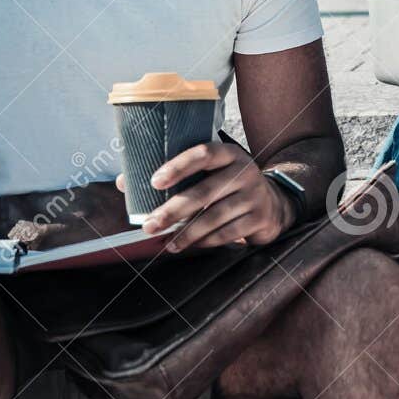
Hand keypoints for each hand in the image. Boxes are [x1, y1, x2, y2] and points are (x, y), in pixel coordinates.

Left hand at [118, 142, 293, 252]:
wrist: (273, 203)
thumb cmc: (227, 185)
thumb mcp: (210, 172)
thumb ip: (174, 174)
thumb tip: (125, 183)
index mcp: (228, 153)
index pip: (203, 154)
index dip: (178, 166)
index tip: (154, 182)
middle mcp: (244, 171)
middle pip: (204, 191)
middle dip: (173, 211)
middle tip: (149, 225)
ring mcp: (254, 195)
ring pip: (214, 217)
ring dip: (187, 233)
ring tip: (167, 244)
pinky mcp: (260, 218)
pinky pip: (227, 233)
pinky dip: (206, 241)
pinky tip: (190, 245)